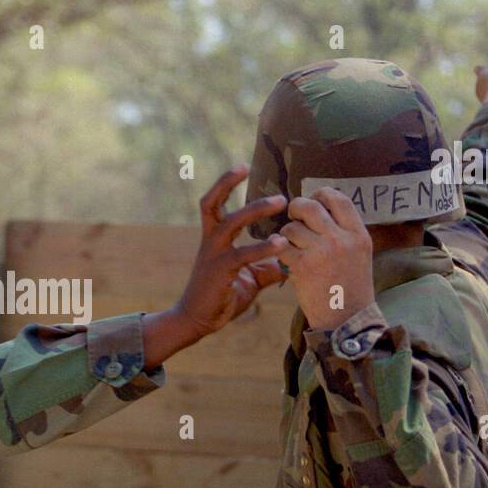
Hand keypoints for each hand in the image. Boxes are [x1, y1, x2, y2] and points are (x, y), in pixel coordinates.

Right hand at [158, 166, 287, 338]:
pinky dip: (263, 247)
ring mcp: (213, 255)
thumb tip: (291, 262)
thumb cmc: (221, 298)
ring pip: (231, 221)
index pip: (214, 203)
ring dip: (256, 209)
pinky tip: (281, 244)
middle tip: (253, 168)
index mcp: (214, 239)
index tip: (243, 166)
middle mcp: (210, 241)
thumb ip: (267, 267)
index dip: (225, 183)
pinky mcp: (220, 271)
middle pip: (212, 202)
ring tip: (280, 201)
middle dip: (229, 183)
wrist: (197, 321)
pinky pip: (243, 254)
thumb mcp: (250, 279)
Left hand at [276, 187, 373, 331]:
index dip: (322, 194)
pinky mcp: (302, 266)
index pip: (339, 199)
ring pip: (291, 227)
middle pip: (310, 206)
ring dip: (286, 235)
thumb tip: (321, 206)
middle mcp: (340, 239)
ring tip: (293, 247)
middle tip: (294, 216)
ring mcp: (320, 252)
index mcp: (358, 234)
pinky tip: (285, 259)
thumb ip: (344, 230)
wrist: (346, 319)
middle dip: (296, 208)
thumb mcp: (360, 253)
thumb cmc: (351, 287)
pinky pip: (281, 247)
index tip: (314, 199)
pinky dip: (279, 252)